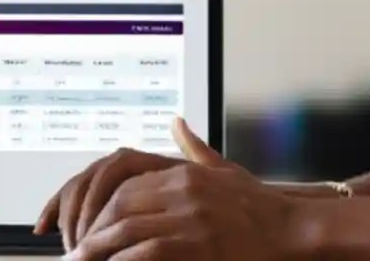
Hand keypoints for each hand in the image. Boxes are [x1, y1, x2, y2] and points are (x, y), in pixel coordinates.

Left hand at [63, 120, 302, 259]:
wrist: (293, 230)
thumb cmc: (259, 205)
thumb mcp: (224, 170)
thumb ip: (195, 148)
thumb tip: (177, 123)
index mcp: (183, 175)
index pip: (124, 186)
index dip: (98, 207)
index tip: (84, 227)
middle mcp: (183, 192)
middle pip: (119, 207)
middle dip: (92, 230)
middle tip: (75, 251)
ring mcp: (191, 219)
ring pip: (128, 230)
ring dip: (101, 249)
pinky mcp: (199, 246)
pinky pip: (150, 252)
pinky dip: (126, 260)